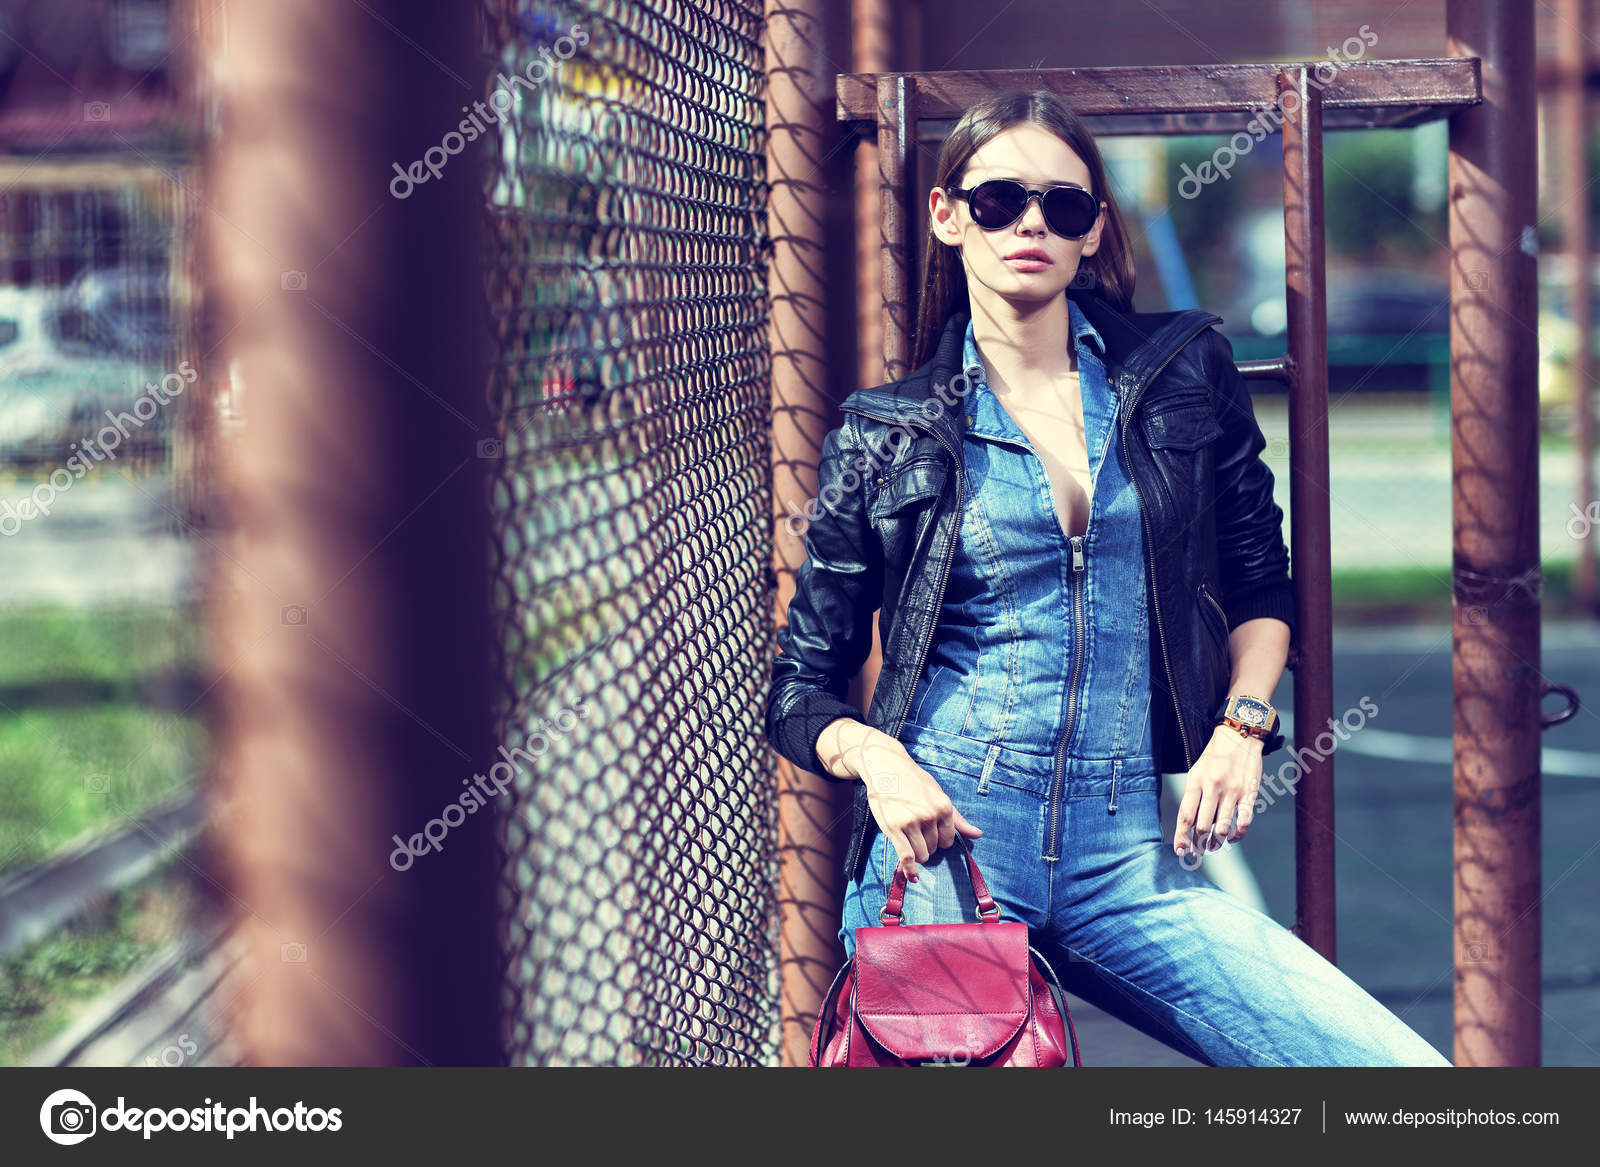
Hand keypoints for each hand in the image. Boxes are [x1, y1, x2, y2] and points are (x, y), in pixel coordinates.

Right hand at [853, 738, 981, 881]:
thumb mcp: (939, 794)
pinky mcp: (894, 828)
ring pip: (922, 854)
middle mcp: (930, 815)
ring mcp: (911, 823)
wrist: (886, 767)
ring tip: (909, 839)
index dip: (940, 841)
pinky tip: (913, 877)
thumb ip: (957, 818)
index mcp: (943, 807)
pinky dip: (910, 870)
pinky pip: (906, 856)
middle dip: (927, 844)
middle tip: (915, 830)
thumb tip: (978, 834)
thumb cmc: (914, 781)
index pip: (948, 840)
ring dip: (917, 853)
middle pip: (935, 848)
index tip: (930, 834)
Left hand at [1173, 724, 1263, 857]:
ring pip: (1222, 827)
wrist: (1239, 736)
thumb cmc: (1215, 758)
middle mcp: (1213, 787)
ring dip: (1216, 842)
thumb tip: (1191, 825)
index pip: (1186, 815)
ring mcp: (1232, 791)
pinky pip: (1244, 822)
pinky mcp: (1250, 794)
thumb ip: (1194, 796)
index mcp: (1196, 781)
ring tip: (1212, 847)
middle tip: (1197, 851)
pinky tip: (1232, 837)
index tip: (1180, 850)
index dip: (1182, 836)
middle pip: (1203, 825)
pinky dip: (1237, 835)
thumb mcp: (1197, 772)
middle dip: (1198, 843)